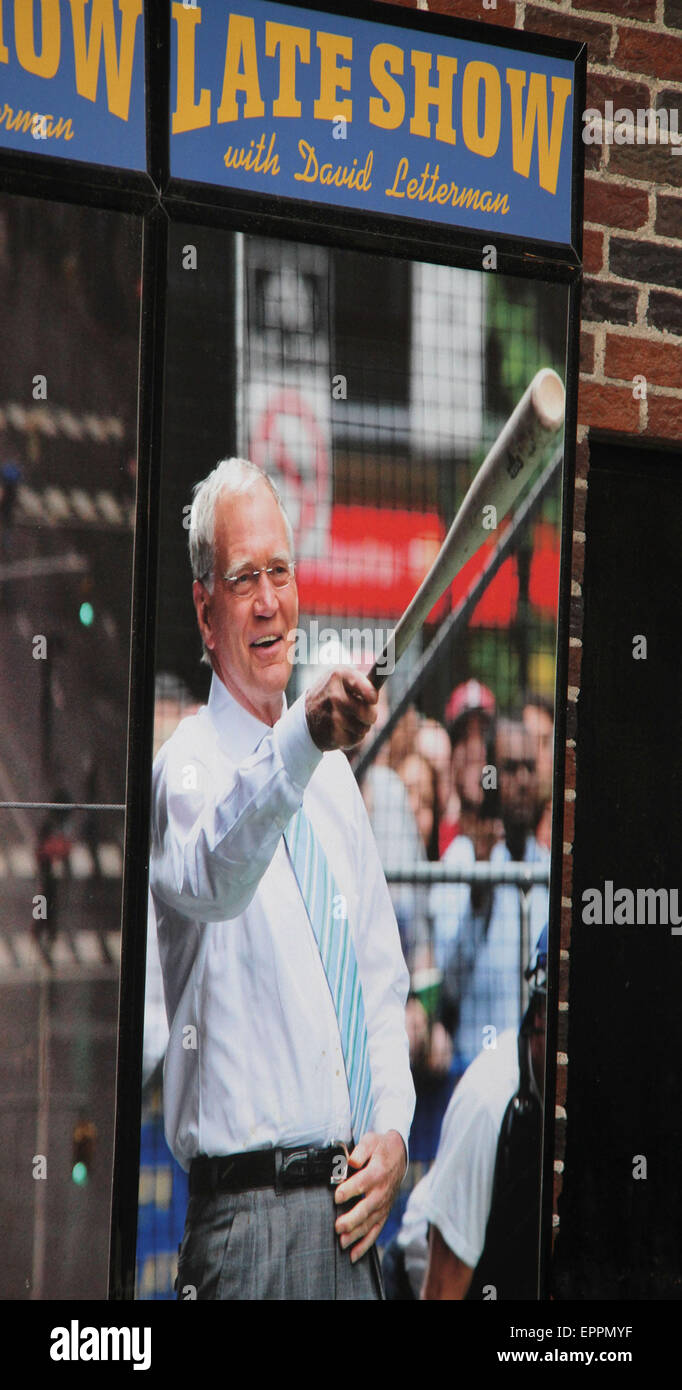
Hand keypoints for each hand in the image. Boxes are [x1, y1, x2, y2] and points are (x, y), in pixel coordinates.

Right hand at [305, 667, 377, 751]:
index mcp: (339, 675)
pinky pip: (354, 740)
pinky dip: (353, 739)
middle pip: (367, 712)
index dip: (371, 695)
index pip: (363, 686)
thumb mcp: (341, 681)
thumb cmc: (331, 696)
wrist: (304, 717)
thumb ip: (362, 682)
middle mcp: (334, 694)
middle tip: (367, 715)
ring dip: (361, 729)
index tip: (373, 700)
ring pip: (362, 728)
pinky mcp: (330, 733)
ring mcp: (331, 714)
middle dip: (370, 716)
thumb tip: (382, 680)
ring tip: (350, 723)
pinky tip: (343, 732)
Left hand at [333, 1129, 405, 1261]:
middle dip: (352, 1220)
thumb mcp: (371, 1140)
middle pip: (366, 1208)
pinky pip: (375, 1231)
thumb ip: (360, 1151)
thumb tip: (350, 1161)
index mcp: (378, 1172)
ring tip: (342, 1242)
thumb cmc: (381, 1148)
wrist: (399, 1155)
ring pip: (370, 1223)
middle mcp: (381, 1191)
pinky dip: (365, 1244)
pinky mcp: (383, 1213)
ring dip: (356, 1234)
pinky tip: (353, 1255)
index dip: (349, 1190)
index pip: (363, 1183)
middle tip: (338, 1226)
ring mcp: (383, 1205)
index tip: (336, 1196)